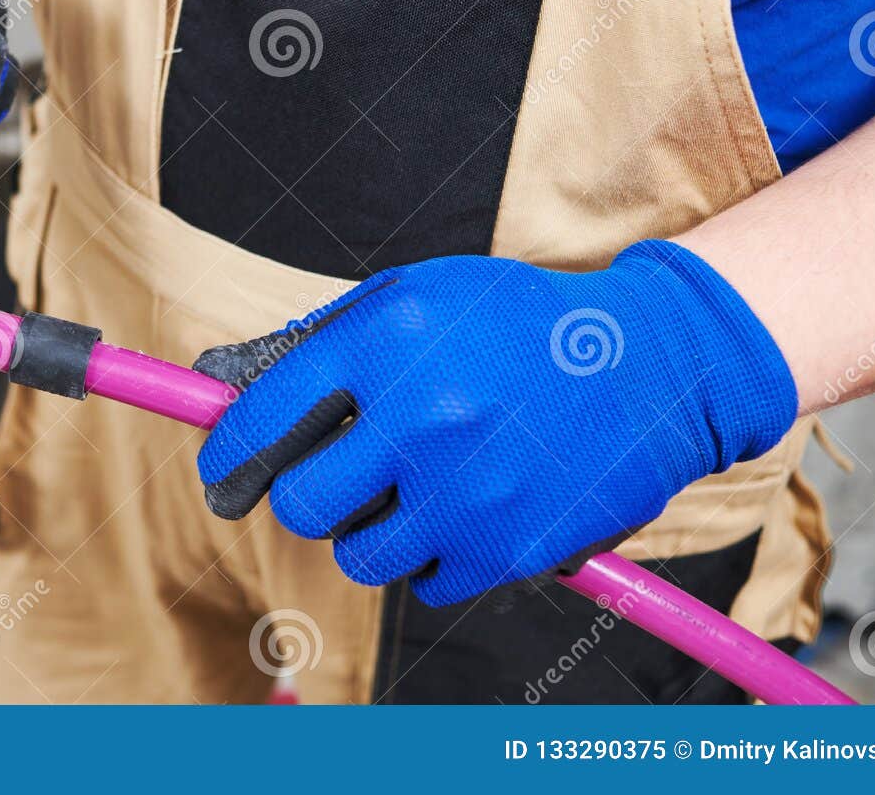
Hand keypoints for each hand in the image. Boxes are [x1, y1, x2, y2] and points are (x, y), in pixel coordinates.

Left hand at [193, 241, 797, 605]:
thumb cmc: (515, 322)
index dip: (228, 450)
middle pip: (302, 504)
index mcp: (388, 342)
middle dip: (304, 493)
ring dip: (368, 530)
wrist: (651, 363)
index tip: (222, 470)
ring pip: (358, 555)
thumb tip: (224, 383)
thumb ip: (323, 338)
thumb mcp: (417, 293)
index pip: (263, 415)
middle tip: (331, 477)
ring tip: (409, 488)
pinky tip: (466, 506)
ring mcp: (468, 491)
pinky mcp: (510, 548)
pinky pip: (426, 581)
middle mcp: (421, 419)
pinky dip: (433, 554)